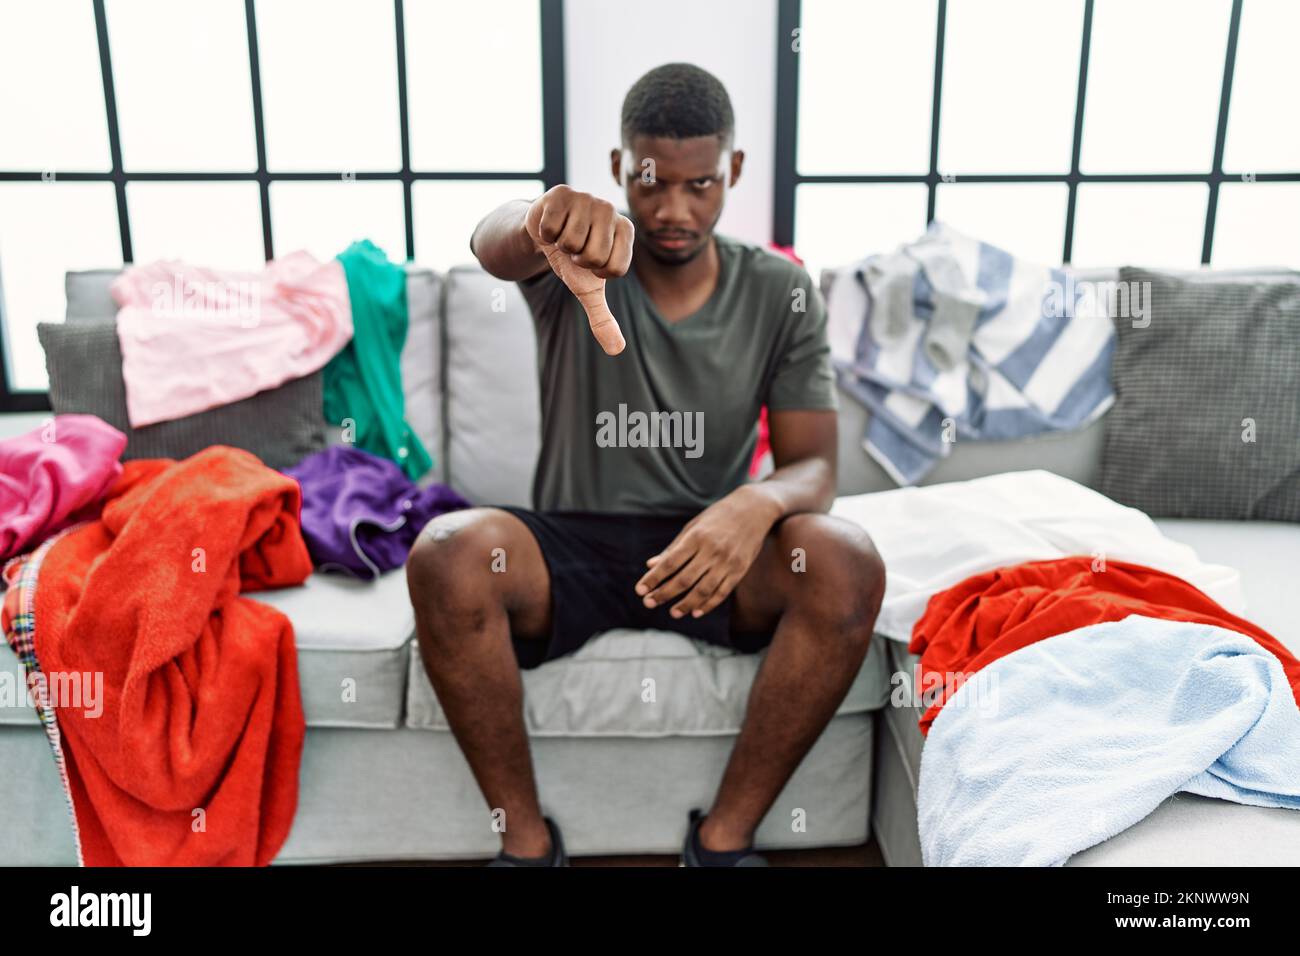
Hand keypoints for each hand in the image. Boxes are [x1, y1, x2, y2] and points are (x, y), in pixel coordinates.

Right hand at [524, 185, 633, 355]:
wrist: (543, 232)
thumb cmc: (573, 260)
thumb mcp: (587, 290)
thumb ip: (603, 318)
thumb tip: (616, 350)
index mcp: (626, 230)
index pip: (615, 269)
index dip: (596, 273)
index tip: (590, 263)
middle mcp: (610, 209)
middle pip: (593, 256)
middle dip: (577, 261)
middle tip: (574, 250)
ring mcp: (586, 197)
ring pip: (571, 242)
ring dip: (560, 246)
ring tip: (563, 237)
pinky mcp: (561, 191)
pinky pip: (551, 228)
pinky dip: (545, 233)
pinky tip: (550, 225)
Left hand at [634, 489, 777, 619]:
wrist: (754, 509)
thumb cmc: (718, 517)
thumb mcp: (693, 526)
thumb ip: (673, 547)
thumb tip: (651, 565)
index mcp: (696, 537)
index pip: (670, 563)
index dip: (654, 578)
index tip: (640, 589)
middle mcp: (711, 550)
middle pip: (684, 579)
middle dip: (664, 594)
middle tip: (649, 603)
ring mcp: (727, 561)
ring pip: (703, 590)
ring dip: (686, 604)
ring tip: (673, 612)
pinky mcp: (740, 570)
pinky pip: (722, 592)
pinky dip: (709, 604)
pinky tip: (696, 612)